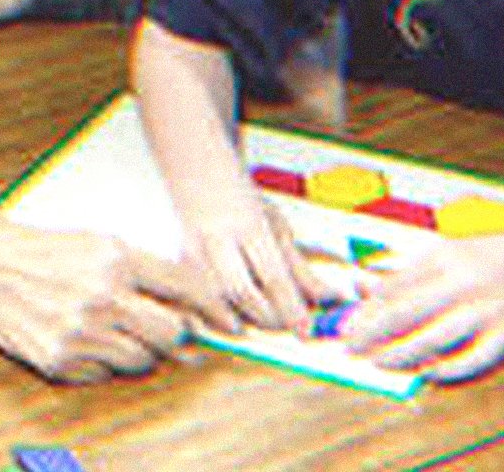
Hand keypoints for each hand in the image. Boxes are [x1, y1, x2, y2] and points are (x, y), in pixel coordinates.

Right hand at [0, 187, 217, 381]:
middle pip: (172, 332)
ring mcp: (79, 332)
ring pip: (142, 359)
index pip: (186, 286)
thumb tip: (192, 307)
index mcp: (116, 258)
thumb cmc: (46, 251)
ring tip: (123, 332)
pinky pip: (106, 373)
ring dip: (142, 349)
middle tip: (168, 328)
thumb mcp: (100, 243)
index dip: (213, 306)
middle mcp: (101, 296)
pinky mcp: (59, 360)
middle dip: (176, 333)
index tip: (227, 320)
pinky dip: (107, 361)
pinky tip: (91, 341)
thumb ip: (146, 272)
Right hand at [169, 175, 330, 333]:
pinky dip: (218, 313)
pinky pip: (198, 298)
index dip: (291, 309)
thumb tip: (324, 298)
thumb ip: (299, 266)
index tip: (306, 330)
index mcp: (248, 224)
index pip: (273, 277)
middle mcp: (218, 238)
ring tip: (261, 321)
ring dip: (242, 318)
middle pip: (242, 292)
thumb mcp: (276, 225)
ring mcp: (193, 251)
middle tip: (286, 326)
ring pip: (217, 300)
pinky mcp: (178, 263)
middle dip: (267, 318)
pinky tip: (233, 316)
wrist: (197, 173)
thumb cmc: (239, 199)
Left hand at [343, 232, 503, 381]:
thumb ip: (404, 273)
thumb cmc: (486, 256)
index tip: (344, 325)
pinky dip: (448, 369)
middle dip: (372, 333)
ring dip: (401, 354)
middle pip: (408, 312)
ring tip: (376, 362)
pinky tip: (427, 372)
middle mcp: (464, 282)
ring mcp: (486, 310)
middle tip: (349, 347)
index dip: (365, 310)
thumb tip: (359, 288)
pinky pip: (473, 359)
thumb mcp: (443, 252)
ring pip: (436, 339)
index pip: (395, 288)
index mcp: (445, 258)